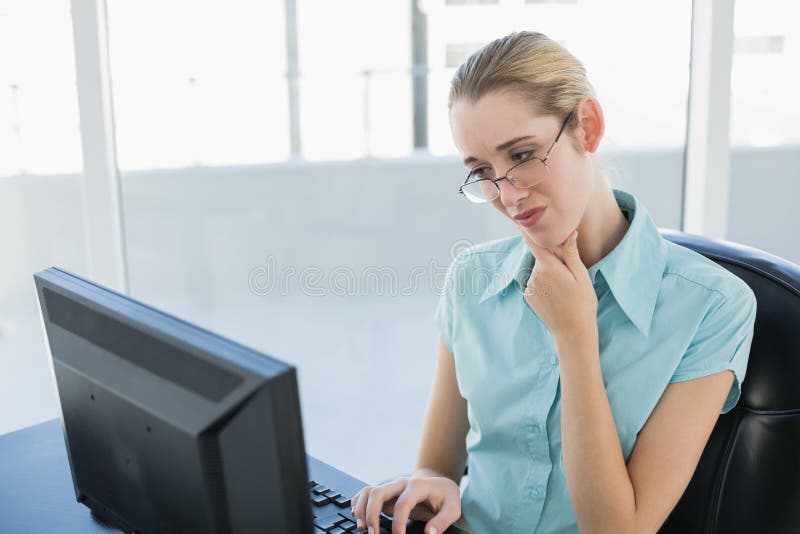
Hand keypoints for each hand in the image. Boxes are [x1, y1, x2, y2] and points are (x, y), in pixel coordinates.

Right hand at [350, 474, 460, 533]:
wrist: (440, 483)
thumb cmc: (446, 496)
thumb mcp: (453, 508)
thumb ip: (442, 521)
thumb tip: (429, 533)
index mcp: (417, 486)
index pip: (402, 504)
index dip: (398, 523)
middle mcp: (401, 483)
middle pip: (378, 493)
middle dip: (371, 514)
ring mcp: (392, 486)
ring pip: (369, 491)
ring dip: (362, 508)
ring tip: (362, 527)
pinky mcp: (386, 491)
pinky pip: (367, 492)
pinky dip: (359, 502)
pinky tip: (358, 515)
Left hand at [518, 227, 597, 344]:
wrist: (573, 331)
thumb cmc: (582, 302)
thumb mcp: (581, 275)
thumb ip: (570, 253)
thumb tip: (569, 232)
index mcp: (548, 267)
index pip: (534, 243)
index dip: (526, 231)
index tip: (518, 219)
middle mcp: (534, 275)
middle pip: (541, 257)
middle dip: (552, 258)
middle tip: (569, 274)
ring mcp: (529, 286)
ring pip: (539, 270)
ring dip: (549, 273)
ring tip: (564, 289)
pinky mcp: (527, 296)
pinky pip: (535, 282)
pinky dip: (544, 284)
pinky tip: (556, 296)